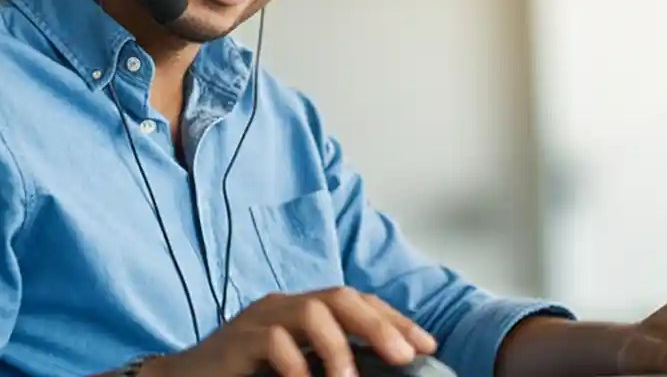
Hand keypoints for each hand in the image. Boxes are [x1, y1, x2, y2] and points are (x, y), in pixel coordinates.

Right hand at [143, 287, 437, 376]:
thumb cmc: (248, 375)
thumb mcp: (300, 365)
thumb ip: (332, 361)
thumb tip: (387, 366)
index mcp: (307, 308)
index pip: (360, 302)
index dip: (397, 320)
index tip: (427, 347)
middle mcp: (288, 304)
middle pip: (342, 297)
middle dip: (379, 325)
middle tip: (404, 357)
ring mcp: (262, 317)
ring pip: (313, 312)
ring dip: (339, 348)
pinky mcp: (239, 338)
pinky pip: (274, 341)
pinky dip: (297, 363)